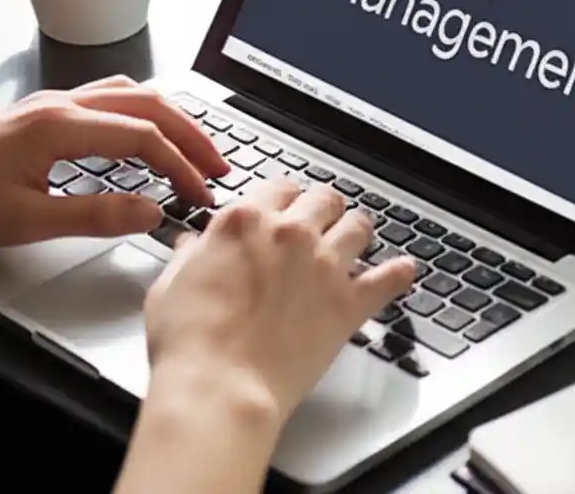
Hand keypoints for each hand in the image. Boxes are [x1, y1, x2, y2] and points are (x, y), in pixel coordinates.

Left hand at [0, 75, 229, 247]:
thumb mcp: (30, 221)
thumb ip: (97, 215)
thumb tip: (150, 211)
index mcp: (60, 126)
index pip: (144, 137)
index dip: (182, 167)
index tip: (200, 195)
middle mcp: (60, 105)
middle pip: (148, 104)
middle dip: (191, 134)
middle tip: (220, 165)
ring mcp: (52, 105)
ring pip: (131, 94)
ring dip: (170, 118)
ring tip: (195, 147)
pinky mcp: (44, 114)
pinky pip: (109, 99)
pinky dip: (142, 114)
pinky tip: (147, 135)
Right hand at [143, 177, 416, 427]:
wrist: (220, 388)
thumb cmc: (190, 343)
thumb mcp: (170, 285)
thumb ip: (191, 256)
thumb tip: (195, 245)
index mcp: (246, 221)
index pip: (278, 186)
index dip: (282, 197)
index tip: (283, 207)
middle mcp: (291, 234)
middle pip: (324, 198)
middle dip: (321, 208)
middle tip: (319, 222)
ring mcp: (325, 266)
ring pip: (358, 225)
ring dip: (356, 230)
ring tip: (354, 240)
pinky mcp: (348, 304)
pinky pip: (388, 279)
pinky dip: (398, 274)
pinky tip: (404, 270)